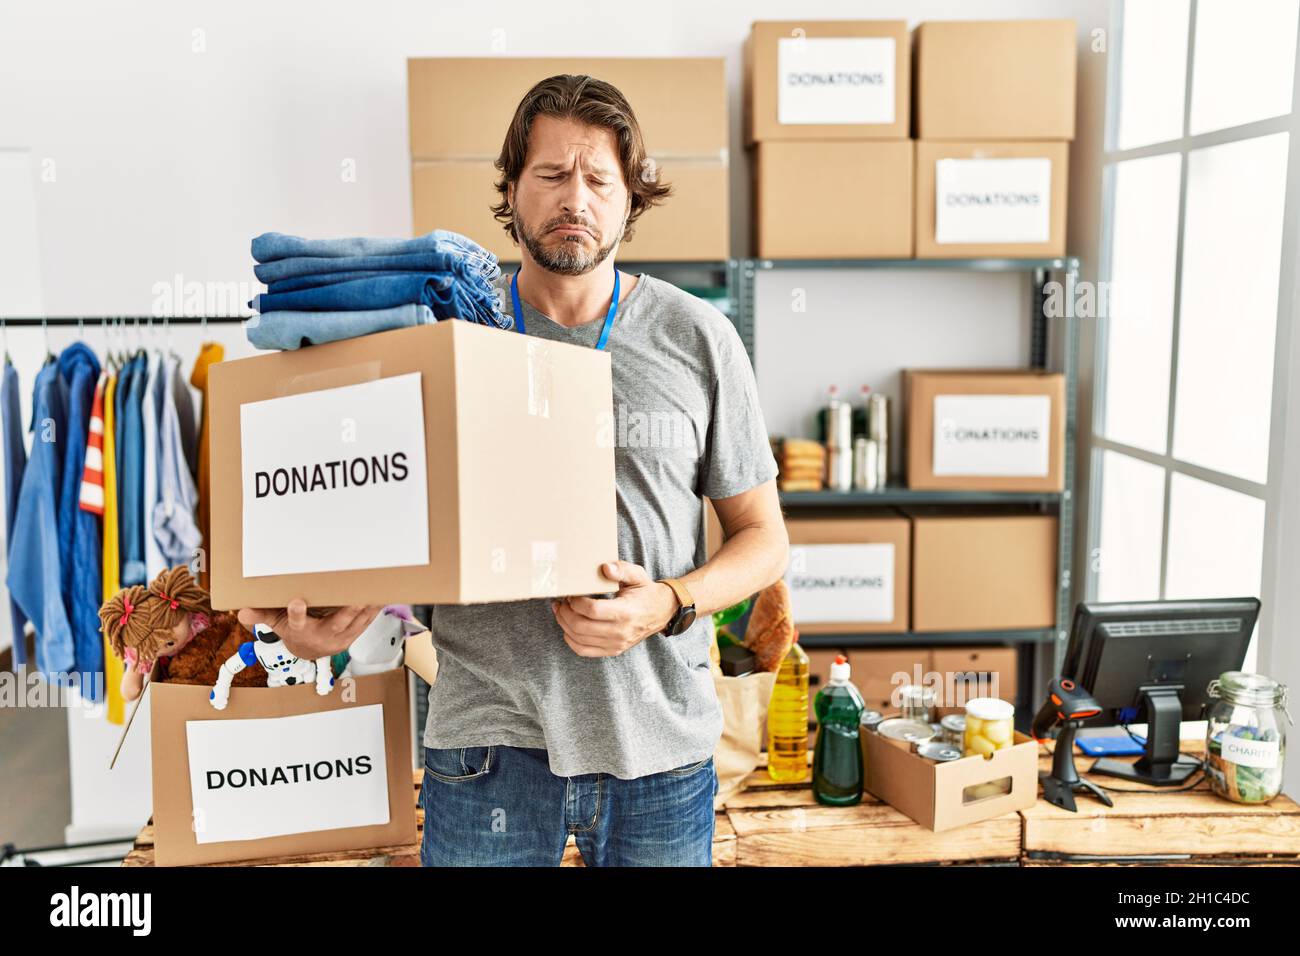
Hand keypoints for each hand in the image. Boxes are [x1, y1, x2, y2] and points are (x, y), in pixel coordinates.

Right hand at [237, 601, 381, 659]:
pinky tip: (384, 598)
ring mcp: (340, 638)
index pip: (296, 622)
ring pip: (356, 623)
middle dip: (347, 610)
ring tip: (377, 592)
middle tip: (356, 597)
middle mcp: (322, 636)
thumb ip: (261, 615)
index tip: (296, 602)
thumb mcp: (275, 624)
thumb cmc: (293, 632)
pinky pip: (366, 623)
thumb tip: (241, 611)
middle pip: (336, 623)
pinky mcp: (353, 636)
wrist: (308, 653)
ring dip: (368, 609)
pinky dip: (375, 612)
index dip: (296, 613)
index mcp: (301, 630)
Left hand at [551, 560, 677, 657]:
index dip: (576, 602)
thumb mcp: (636, 575)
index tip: (571, 594)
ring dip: (564, 625)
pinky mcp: (613, 650)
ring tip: (561, 611)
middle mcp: (621, 632)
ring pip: (579, 639)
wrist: (662, 612)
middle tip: (561, 602)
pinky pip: (584, 651)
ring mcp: (616, 644)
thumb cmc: (645, 592)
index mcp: (626, 612)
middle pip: (581, 626)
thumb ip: (621, 569)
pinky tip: (567, 628)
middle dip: (565, 613)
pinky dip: (571, 640)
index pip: (592, 610)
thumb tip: (605, 567)